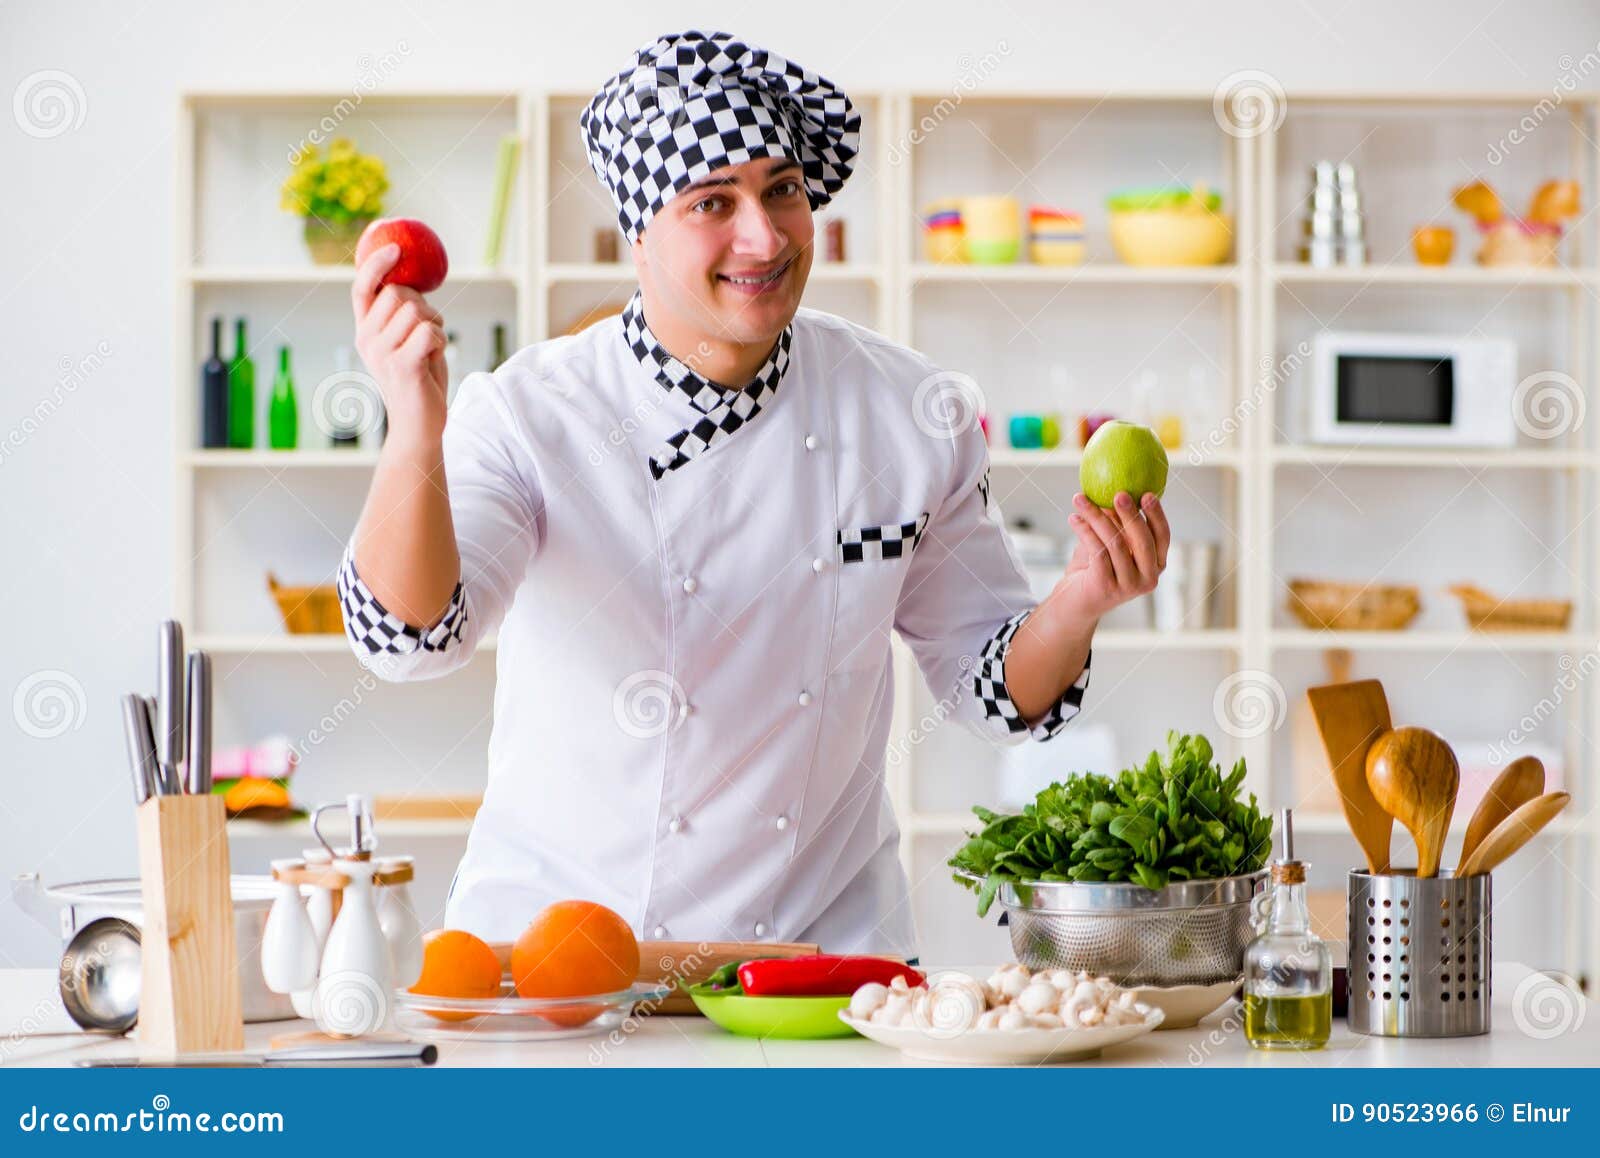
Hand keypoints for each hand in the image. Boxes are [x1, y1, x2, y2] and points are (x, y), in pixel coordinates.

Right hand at [351, 243, 448, 442]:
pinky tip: (435, 357)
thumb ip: (403, 315)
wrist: (419, 424)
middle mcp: (366, 339)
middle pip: (399, 294)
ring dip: (436, 325)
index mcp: (364, 330)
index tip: (395, 248)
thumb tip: (412, 279)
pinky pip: (430, 332)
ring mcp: (382, 353)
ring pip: (418, 311)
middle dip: (424, 305)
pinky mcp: (402, 366)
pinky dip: (442, 340)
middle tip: (428, 329)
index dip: (377, 264)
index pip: (362, 287)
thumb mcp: (406, 341)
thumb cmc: (419, 379)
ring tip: (431, 348)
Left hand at [1053, 491, 1170, 620]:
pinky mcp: (1107, 588)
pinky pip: (1097, 552)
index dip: (1156, 515)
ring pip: (1115, 544)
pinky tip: (1074, 518)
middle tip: (1118, 493)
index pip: (1162, 537)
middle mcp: (1148, 578)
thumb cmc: (1095, 568)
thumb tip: (1116, 486)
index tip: (1146, 493)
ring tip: (1080, 499)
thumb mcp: (1111, 544)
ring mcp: (1128, 586)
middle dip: (1130, 514)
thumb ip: (1117, 523)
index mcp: (1156, 565)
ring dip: (1096, 517)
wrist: (1076, 603)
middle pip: (1142, 541)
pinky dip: (1085, 531)